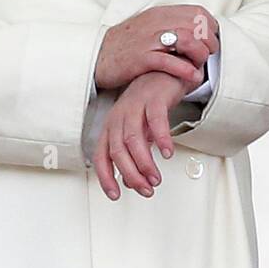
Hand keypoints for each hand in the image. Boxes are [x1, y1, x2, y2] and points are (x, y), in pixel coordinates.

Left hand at [93, 71, 189, 200]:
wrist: (164, 72)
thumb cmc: (149, 103)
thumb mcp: (137, 132)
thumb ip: (132, 156)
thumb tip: (129, 182)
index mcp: (111, 126)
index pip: (101, 156)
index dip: (106, 177)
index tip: (115, 195)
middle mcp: (119, 117)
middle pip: (118, 151)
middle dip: (131, 174)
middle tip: (146, 189)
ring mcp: (135, 107)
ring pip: (133, 139)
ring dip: (145, 163)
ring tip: (156, 177)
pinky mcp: (153, 99)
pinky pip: (155, 121)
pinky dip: (161, 139)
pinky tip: (167, 152)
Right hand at [94, 4, 218, 90]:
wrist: (97, 56)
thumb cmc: (124, 45)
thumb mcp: (148, 27)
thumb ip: (169, 25)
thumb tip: (195, 29)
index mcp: (160, 13)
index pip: (197, 11)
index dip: (210, 26)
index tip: (211, 39)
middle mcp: (156, 23)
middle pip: (196, 25)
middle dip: (209, 42)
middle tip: (208, 55)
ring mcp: (148, 40)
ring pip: (187, 40)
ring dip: (200, 54)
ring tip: (200, 65)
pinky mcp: (141, 58)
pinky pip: (169, 61)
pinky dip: (184, 69)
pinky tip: (191, 76)